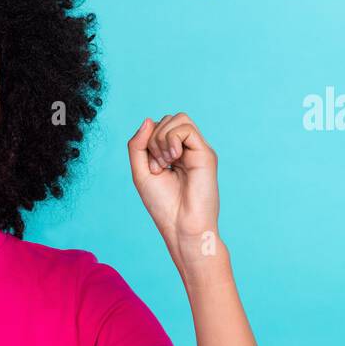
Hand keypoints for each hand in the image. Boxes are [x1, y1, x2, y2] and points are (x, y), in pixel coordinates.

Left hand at [127, 112, 218, 251]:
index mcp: (172, 155)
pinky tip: (173, 159)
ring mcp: (197, 150)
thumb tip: (147, 119)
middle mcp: (187, 150)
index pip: (158, 128)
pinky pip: (186, 128)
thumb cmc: (163, 205)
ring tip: (165, 163)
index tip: (151, 168)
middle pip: (168, 119)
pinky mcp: (206, 154)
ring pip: (178, 119)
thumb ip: (138, 146)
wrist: (182, 226)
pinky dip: (173, 139)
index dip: (148, 140)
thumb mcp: (141, 172)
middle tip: (157, 166)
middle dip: (154, 138)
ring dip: (162, 138)